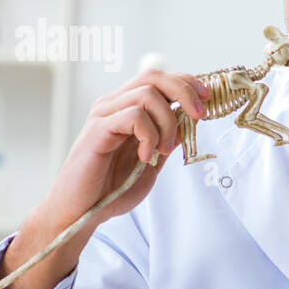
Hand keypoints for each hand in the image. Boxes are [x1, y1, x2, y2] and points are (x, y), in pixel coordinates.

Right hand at [38, 68, 210, 234]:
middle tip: (199, 116)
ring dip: (167, 123)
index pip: (159, 79)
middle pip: (154, 77)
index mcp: (126, 108)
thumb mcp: (152, 161)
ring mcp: (104, 115)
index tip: (206, 100)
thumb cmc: (112, 188)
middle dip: (184, 93)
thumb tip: (191, 121)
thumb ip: (167, 139)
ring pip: (147, 95)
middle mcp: (113, 105)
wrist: (82, 211)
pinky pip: (133, 116)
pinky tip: (146, 156)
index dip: (186, 83)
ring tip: (163, 151)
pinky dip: (149, 135)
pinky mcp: (97, 130)